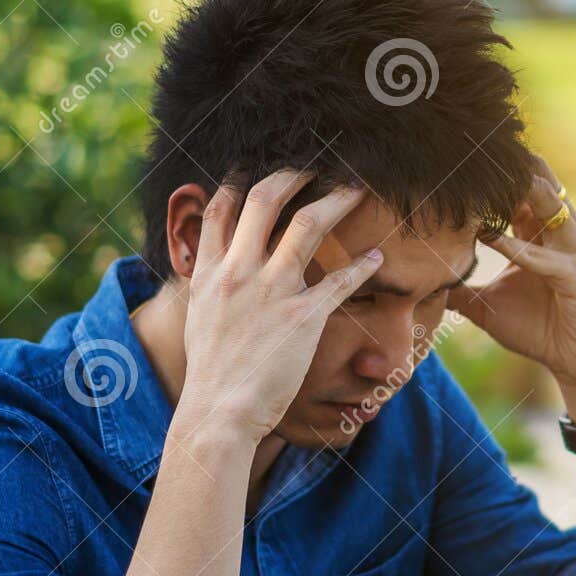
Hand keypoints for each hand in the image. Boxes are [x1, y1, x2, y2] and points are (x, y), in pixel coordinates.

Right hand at [177, 170, 382, 444]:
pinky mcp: (302, 318)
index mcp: (210, 272)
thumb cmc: (212, 375)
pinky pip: (339, 281)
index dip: (242, 179)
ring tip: (358, 188)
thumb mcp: (198, 320)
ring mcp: (271, 292)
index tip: (262, 166)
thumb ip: (210, 288)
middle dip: (295, 173)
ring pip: (307, 225)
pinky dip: (362, 265)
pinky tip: (377, 257)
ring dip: (336, 200)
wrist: (218, 413)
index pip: (222, 208)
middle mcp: (239, 271)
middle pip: (265, 199)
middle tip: (319, 163)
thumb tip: (215, 274)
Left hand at [449, 159, 575, 405]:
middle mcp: (558, 237)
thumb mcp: (488, 309)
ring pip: (550, 210)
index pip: (516, 196)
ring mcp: (571, 253)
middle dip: (512, 169)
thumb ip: (461, 293)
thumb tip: (424, 287)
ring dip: (523, 192)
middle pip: (538, 189)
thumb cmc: (540, 331)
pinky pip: (544, 259)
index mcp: (538, 238)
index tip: (461, 159)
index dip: (493, 179)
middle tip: (477, 145)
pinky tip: (493, 238)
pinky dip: (519, 249)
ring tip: (494, 172)